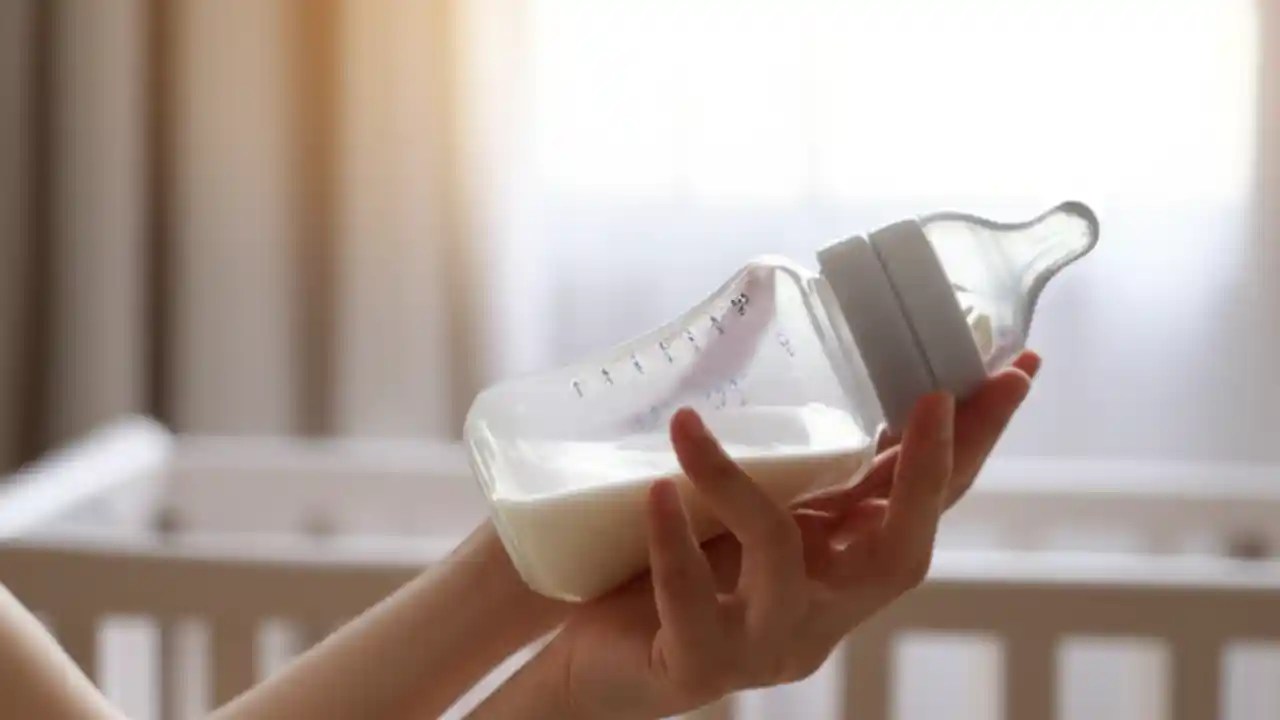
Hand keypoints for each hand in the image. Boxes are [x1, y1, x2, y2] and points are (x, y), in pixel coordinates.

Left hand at [531, 350, 1038, 718]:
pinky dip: (676, 546)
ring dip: (740, 487)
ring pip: (779, 565)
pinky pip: (694, 607)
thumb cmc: (688, 569)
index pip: (926, 506)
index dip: (972, 446)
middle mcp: (821, 612)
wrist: (605, 657)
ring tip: (690, 425)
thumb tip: (847, 371)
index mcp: (842, 566)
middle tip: (934, 399)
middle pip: (899, 555)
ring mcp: (764, 646)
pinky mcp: (697, 667)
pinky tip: (660, 492)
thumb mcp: (757, 510)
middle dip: (927, 477)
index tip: (1013, 371)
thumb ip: (806, 468)